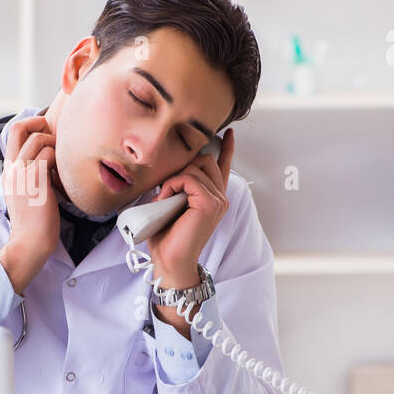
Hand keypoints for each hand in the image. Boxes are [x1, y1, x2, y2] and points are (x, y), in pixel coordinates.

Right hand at [0, 115, 59, 293]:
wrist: (30, 241)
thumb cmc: (34, 222)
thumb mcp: (25, 193)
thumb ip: (30, 174)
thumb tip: (48, 159)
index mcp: (8, 170)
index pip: (12, 132)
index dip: (30, 124)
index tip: (45, 131)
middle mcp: (12, 168)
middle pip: (19, 127)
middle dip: (40, 123)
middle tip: (54, 135)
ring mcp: (22, 172)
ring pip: (39, 139)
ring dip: (54, 144)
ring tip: (61, 160)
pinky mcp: (35, 179)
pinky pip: (49, 154)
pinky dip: (59, 158)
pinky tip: (62, 173)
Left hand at [146, 127, 234, 291]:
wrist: (169, 259)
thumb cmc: (166, 235)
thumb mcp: (171, 204)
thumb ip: (178, 186)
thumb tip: (171, 171)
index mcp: (212, 197)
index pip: (223, 167)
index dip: (227, 149)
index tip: (229, 134)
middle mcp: (219, 197)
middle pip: (205, 160)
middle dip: (182, 168)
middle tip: (167, 189)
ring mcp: (218, 199)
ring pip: (195, 168)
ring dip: (173, 180)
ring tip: (165, 199)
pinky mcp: (210, 203)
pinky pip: (189, 178)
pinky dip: (172, 185)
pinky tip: (166, 199)